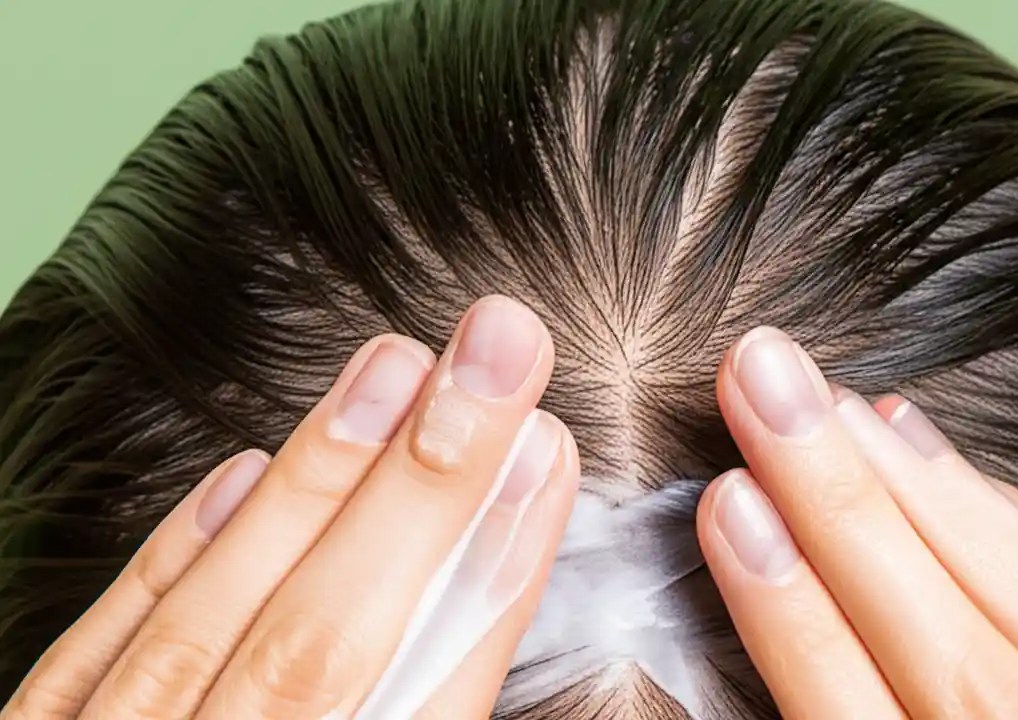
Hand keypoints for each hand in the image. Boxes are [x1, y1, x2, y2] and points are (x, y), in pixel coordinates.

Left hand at [2, 296, 579, 719]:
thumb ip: (421, 701)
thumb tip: (483, 564)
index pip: (427, 700)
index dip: (495, 570)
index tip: (543, 452)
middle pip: (320, 646)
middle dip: (421, 486)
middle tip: (498, 350)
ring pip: (209, 631)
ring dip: (312, 489)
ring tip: (395, 369)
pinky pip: (88, 666)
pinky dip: (174, 565)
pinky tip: (240, 474)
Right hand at [698, 327, 1017, 718]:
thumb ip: (838, 714)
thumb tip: (778, 603)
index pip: (835, 691)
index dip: (779, 594)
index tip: (725, 502)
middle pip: (908, 610)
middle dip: (825, 487)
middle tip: (757, 378)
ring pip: (988, 575)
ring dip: (897, 475)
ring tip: (825, 396)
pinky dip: (987, 501)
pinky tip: (918, 439)